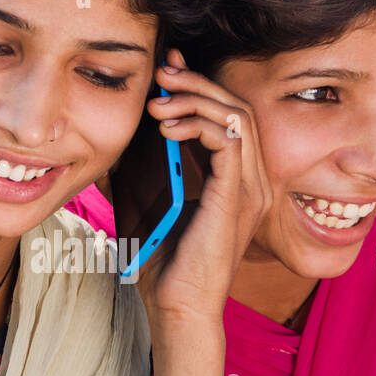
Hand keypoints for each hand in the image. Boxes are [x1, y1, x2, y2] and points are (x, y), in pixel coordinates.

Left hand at [133, 48, 271, 328]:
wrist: (176, 306)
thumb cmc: (164, 266)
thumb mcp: (148, 203)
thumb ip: (145, 170)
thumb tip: (124, 136)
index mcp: (237, 181)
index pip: (228, 116)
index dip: (200, 86)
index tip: (168, 69)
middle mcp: (251, 181)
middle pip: (237, 106)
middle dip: (198, 82)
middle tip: (163, 71)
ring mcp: (250, 188)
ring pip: (236, 115)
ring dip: (196, 98)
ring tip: (159, 100)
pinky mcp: (237, 195)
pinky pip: (228, 138)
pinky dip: (198, 123)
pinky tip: (166, 130)